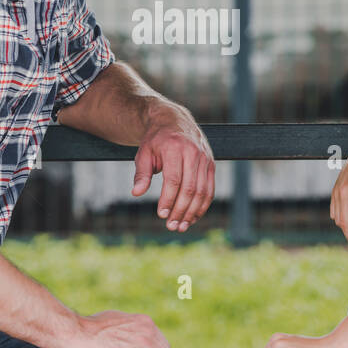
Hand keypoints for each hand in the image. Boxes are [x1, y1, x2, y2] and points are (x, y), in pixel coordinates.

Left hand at [131, 105, 214, 231]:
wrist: (174, 121)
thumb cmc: (156, 140)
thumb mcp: (144, 153)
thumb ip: (141, 173)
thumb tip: (136, 193)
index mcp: (175, 148)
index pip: (174, 179)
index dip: (168, 199)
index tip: (161, 215)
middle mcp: (193, 152)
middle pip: (190, 188)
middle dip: (181, 210)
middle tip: (171, 226)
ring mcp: (205, 158)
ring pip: (202, 191)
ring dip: (193, 212)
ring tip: (182, 226)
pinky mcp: (211, 164)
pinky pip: (209, 189)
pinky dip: (203, 205)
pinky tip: (193, 217)